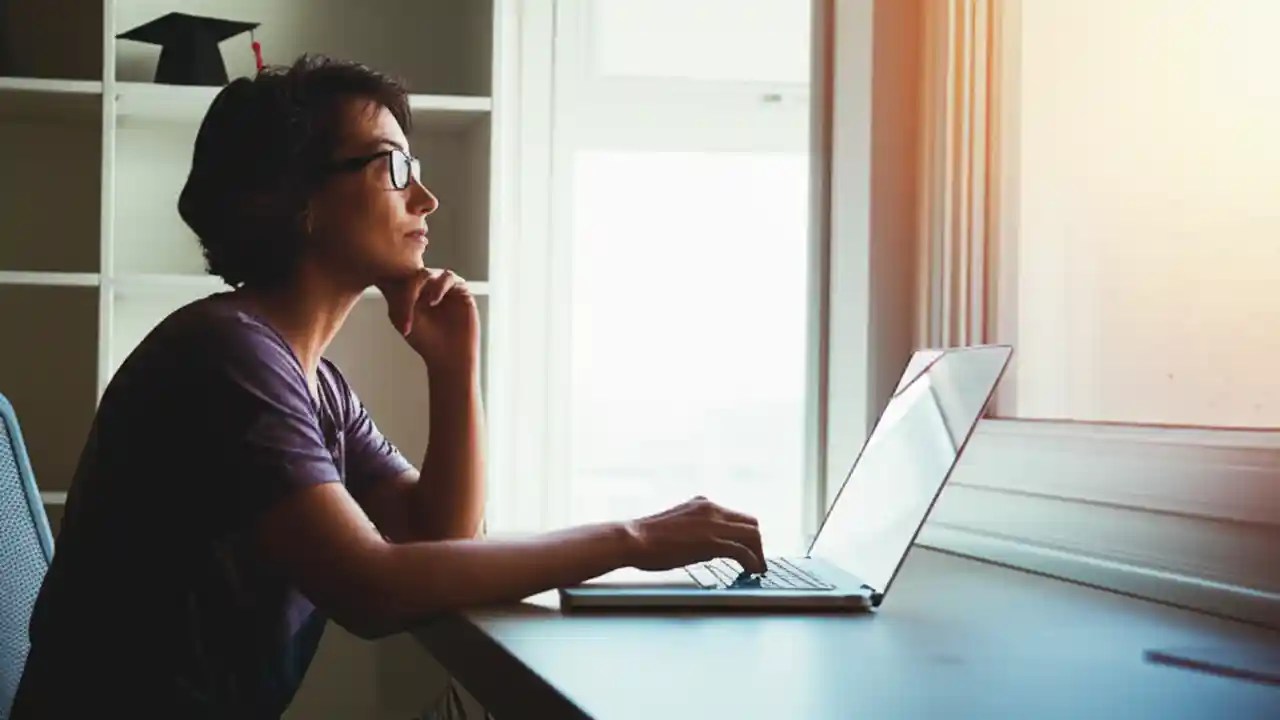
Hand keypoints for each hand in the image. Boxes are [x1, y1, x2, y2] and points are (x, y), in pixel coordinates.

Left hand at [377, 268, 479, 371]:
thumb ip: (393, 296)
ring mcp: (442, 286)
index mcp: (409, 291)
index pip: (397, 276)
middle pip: (410, 273)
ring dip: (418, 286)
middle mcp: (426, 286)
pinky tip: (433, 302)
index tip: (384, 291)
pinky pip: (448, 277)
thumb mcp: (400, 317)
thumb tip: (383, 276)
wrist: (449, 356)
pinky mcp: (460, 288)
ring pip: (427, 273)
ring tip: (417, 304)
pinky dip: (438, 286)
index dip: (389, 280)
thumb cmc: (425, 340)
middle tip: (401, 307)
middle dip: (404, 290)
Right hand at [624, 496, 765, 573]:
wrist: (633, 539)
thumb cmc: (647, 538)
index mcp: (703, 504)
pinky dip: (752, 561)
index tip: (747, 548)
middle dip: (756, 543)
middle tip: (756, 560)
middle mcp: (712, 509)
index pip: (736, 516)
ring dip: (758, 553)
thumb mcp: (677, 525)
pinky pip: (742, 551)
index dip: (745, 534)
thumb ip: (694, 528)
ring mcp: (713, 524)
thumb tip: (705, 544)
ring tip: (758, 569)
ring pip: (752, 534)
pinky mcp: (712, 542)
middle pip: (750, 522)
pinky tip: (751, 571)